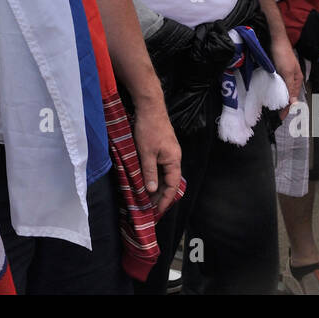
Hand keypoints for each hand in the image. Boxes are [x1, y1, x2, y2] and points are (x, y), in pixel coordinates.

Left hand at [130, 98, 181, 217]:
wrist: (149, 106)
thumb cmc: (148, 128)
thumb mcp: (146, 153)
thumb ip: (149, 172)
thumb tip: (152, 191)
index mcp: (174, 160)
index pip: (172, 186)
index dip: (165, 200)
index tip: (156, 211)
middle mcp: (174, 158)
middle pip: (169, 182)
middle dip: (160, 196)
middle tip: (148, 208)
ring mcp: (168, 153)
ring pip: (164, 174)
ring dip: (156, 186)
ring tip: (145, 198)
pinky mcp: (162, 148)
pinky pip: (160, 167)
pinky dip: (153, 176)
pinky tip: (144, 180)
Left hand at [269, 36, 303, 118]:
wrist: (276, 40)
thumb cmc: (283, 55)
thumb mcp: (287, 72)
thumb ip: (290, 87)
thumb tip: (294, 102)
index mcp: (297, 79)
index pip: (293, 97)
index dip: (288, 108)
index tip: (282, 117)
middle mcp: (293, 77)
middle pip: (290, 94)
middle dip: (286, 104)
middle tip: (278, 114)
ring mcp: (286, 73)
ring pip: (284, 89)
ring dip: (281, 97)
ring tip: (276, 106)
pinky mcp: (279, 69)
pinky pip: (279, 83)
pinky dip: (277, 89)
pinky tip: (273, 92)